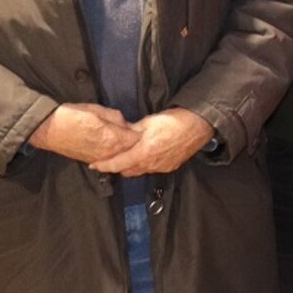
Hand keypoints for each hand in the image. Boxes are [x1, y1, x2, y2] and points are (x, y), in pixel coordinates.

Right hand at [28, 103, 139, 164]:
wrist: (47, 129)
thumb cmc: (70, 116)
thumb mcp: (96, 109)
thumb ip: (115, 117)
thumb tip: (125, 123)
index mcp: (113, 138)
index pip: (137, 139)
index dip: (139, 132)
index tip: (139, 127)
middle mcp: (108, 152)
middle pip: (131, 151)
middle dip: (133, 143)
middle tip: (132, 133)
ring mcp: (99, 159)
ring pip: (120, 157)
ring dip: (123, 150)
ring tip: (121, 140)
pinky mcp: (90, 161)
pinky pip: (108, 160)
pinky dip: (112, 155)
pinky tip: (111, 147)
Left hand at [90, 108, 214, 176]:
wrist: (198, 125)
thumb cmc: (174, 121)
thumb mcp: (147, 122)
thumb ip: (131, 131)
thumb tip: (121, 133)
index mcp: (143, 152)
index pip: (117, 164)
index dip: (104, 166)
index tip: (94, 165)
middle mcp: (151, 164)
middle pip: (127, 171)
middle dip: (116, 166)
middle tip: (108, 159)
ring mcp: (161, 167)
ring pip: (139, 171)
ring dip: (130, 166)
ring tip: (125, 157)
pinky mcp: (170, 166)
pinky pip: (152, 169)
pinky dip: (144, 165)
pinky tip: (144, 156)